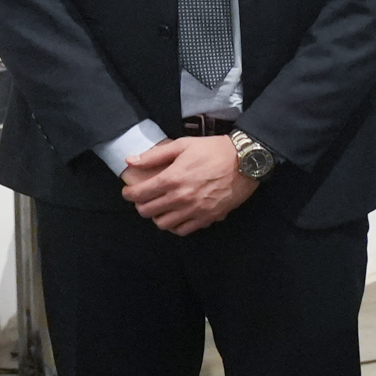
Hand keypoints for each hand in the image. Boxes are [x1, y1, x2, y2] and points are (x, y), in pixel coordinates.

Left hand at [122, 135, 255, 236]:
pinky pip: (183, 230)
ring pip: (163, 224)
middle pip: (147, 211)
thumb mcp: (183, 145)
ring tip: (162, 208)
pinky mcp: (208, 217)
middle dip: (141, 205)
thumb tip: (130, 161)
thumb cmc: (214, 150)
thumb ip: (155, 155)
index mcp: (171, 179)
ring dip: (158, 217)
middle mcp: (180, 198)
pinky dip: (176, 226)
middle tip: (146, 198)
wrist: (246, 161)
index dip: (129, 194)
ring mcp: (194, 210)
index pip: (138, 194)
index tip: (130, 191)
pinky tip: (178, 216)